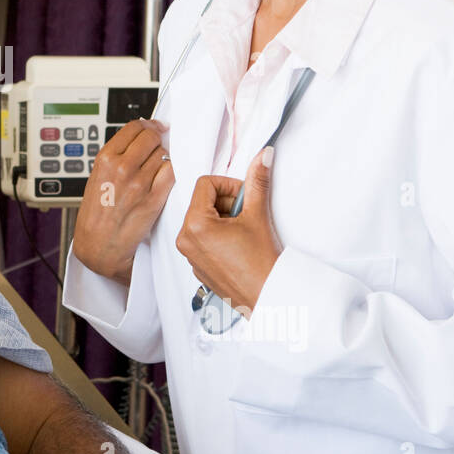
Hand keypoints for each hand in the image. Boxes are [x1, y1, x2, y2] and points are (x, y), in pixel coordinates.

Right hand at [72, 119, 174, 285]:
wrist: (98, 244)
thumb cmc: (96, 214)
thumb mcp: (97, 177)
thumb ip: (116, 157)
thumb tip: (139, 139)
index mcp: (105, 159)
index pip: (134, 127)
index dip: (147, 125)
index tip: (153, 127)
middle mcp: (122, 168)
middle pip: (152, 137)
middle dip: (156, 140)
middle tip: (157, 147)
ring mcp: (140, 183)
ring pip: (163, 154)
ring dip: (163, 158)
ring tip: (155, 169)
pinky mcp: (154, 198)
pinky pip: (171, 172)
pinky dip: (170, 172)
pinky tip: (163, 179)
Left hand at [175, 146, 281, 314]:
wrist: (269, 297)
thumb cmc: (262, 262)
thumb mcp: (257, 215)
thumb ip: (257, 182)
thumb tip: (262, 156)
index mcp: (194, 224)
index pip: (204, 184)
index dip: (228, 185)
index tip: (244, 196)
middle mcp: (185, 239)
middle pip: (202, 201)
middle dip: (226, 202)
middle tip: (246, 213)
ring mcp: (189, 254)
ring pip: (202, 219)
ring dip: (223, 217)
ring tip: (243, 230)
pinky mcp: (196, 265)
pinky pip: (202, 238)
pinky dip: (219, 234)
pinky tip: (238, 245)